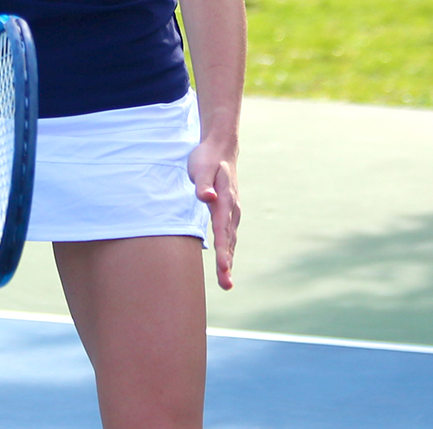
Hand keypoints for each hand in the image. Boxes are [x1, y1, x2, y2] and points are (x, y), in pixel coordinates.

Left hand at [189, 138, 240, 289]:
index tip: (223, 265)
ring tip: (226, 283)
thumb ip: (202, 183)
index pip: (222, 227)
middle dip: (227, 262)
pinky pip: (229, 237)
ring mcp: (232, 212)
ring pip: (231, 241)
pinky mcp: (228, 214)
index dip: (223, 248)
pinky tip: (226, 266)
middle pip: (229, 239)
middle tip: (226, 284)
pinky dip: (229, 252)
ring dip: (229, 262)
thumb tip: (207, 197)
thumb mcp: (200, 166)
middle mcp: (232, 208)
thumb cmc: (206, 158)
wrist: (220, 149)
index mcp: (224, 198)